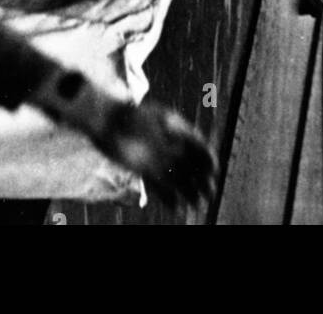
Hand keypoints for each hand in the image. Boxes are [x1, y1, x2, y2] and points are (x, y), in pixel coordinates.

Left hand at [96, 99, 217, 207]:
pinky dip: (169, 199)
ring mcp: (159, 160)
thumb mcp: (156, 117)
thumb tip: (182, 139)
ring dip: (190, 193)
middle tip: (211, 194)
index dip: (207, 158)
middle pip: (192, 167)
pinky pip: (161, 187)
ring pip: (179, 180)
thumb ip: (172, 129)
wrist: (109, 121)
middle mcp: (171, 147)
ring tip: (198, 205)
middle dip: (202, 181)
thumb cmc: (133, 114)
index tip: (213, 169)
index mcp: (178, 130)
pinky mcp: (146, 171)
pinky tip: (176, 208)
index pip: (199, 146)